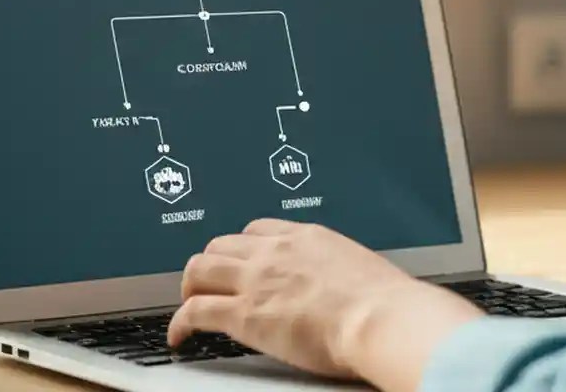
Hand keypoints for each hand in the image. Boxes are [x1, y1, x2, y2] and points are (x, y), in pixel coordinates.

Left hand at [169, 219, 482, 387]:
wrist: (382, 318)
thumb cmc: (385, 303)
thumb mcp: (362, 270)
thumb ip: (341, 271)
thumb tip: (347, 287)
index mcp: (308, 237)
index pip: (258, 229)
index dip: (242, 246)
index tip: (241, 260)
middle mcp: (276, 251)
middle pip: (221, 245)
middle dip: (211, 264)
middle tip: (209, 283)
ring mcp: (257, 280)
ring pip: (200, 270)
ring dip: (190, 287)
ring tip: (189, 303)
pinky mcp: (244, 315)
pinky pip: (195, 312)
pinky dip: (179, 323)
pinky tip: (179, 335)